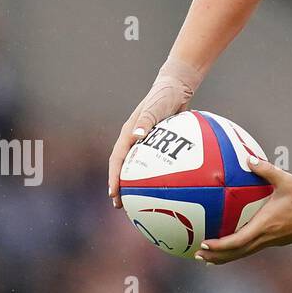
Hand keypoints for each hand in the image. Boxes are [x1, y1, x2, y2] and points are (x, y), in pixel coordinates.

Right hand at [107, 55, 204, 207]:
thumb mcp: (156, 107)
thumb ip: (146, 121)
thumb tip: (137, 136)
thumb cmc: (165, 95)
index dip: (114, 178)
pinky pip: (155, 164)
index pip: (117, 160)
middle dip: (119, 187)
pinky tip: (166, 189)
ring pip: (138, 168)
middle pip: (123, 168)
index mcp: (129, 133)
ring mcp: (145, 142)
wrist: (177, 87)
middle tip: (120, 206)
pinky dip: (156, 176)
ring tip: (138, 203)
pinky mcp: (158, 144)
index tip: (113, 194)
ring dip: (135, 185)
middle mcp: (134, 139)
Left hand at [195, 156, 291, 262]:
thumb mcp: (287, 180)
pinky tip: (234, 242)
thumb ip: (266, 169)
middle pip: (236, 253)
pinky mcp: (277, 240)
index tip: (204, 244)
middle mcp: (267, 238)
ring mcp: (272, 241)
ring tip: (209, 256)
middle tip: (197, 255)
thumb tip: (248, 158)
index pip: (237, 241)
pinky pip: (252, 247)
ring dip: (226, 256)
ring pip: (244, 252)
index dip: (219, 246)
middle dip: (216, 256)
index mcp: (265, 226)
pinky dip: (238, 249)